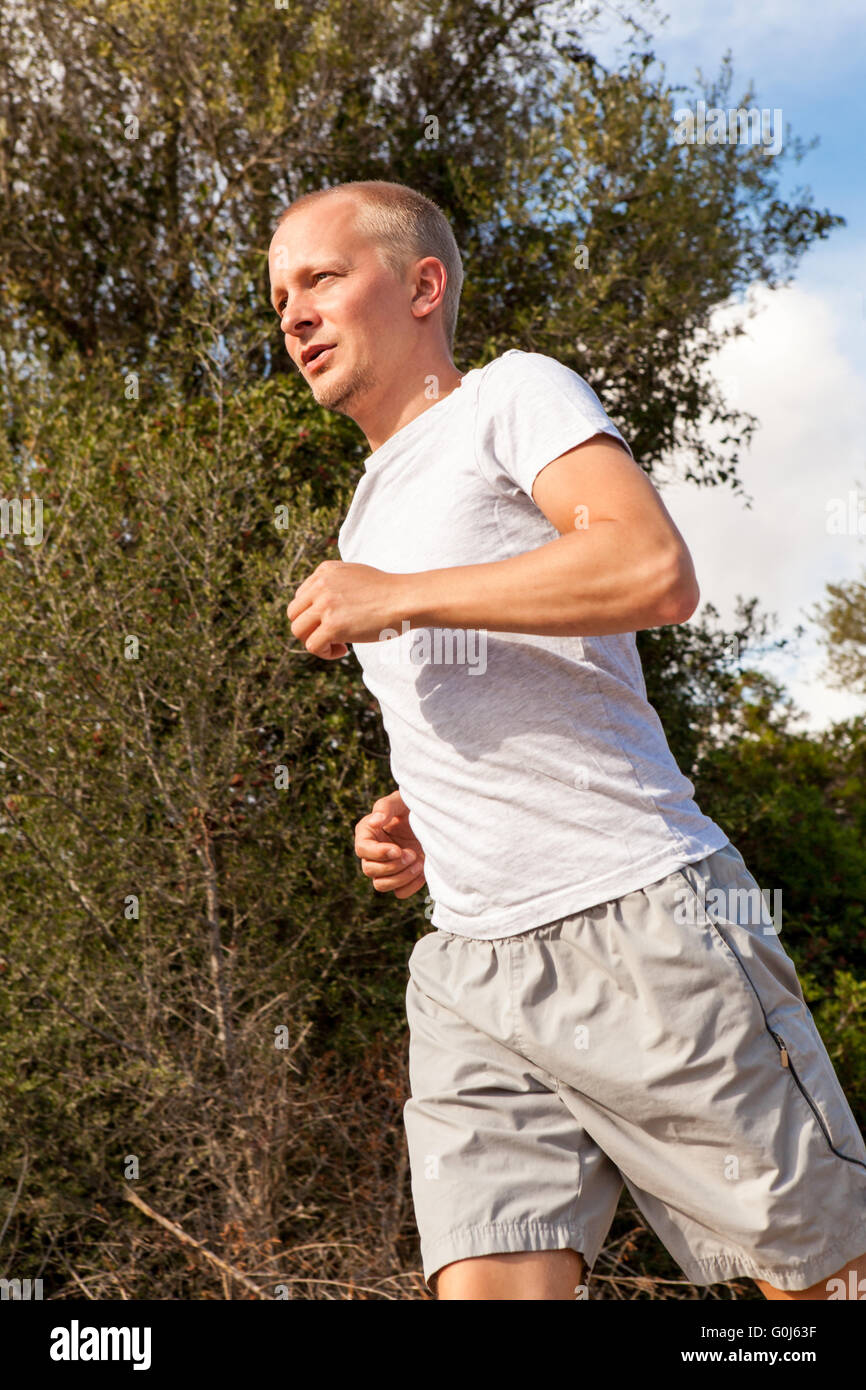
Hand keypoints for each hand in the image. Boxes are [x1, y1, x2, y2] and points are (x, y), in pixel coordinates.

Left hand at [287, 560, 408, 658]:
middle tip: (331, 636)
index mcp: (324, 571)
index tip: (334, 621)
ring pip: (298, 630)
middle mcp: (320, 585)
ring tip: (337, 644)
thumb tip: (320, 606)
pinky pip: (312, 645)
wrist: (406, 598)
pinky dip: (324, 652)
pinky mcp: (333, 626)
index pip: (301, 597)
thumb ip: (335, 584)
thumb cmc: (388, 591)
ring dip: (314, 641)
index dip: (313, 614)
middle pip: (293, 614)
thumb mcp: (355, 575)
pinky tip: (343, 650)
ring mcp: (325, 605)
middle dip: (309, 628)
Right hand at [354, 790, 426, 898]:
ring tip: (418, 862)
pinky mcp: (401, 878)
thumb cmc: (412, 807)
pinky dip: (411, 885)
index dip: (378, 853)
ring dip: (400, 877)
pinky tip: (423, 869)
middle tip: (411, 853)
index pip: (362, 850)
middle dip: (392, 865)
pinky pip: (400, 892)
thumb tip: (373, 822)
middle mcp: (373, 853)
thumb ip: (385, 807)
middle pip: (369, 870)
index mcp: (367, 833)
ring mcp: (386, 868)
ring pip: (381, 885)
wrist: (434, 821)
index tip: (397, 850)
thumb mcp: (400, 801)